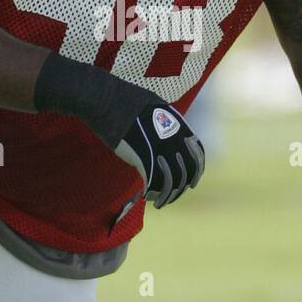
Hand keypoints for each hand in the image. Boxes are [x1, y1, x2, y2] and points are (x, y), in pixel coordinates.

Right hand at [33, 52, 204, 208]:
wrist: (104, 99)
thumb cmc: (124, 99)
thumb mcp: (154, 105)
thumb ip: (165, 120)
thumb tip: (167, 131)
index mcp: (177, 125)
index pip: (197, 154)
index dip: (196, 171)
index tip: (191, 182)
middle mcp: (172, 138)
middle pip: (186, 171)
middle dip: (181, 188)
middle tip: (173, 196)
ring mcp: (157, 148)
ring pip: (171, 180)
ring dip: (167, 195)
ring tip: (159, 202)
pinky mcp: (141, 157)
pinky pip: (153, 182)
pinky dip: (152, 192)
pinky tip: (147, 196)